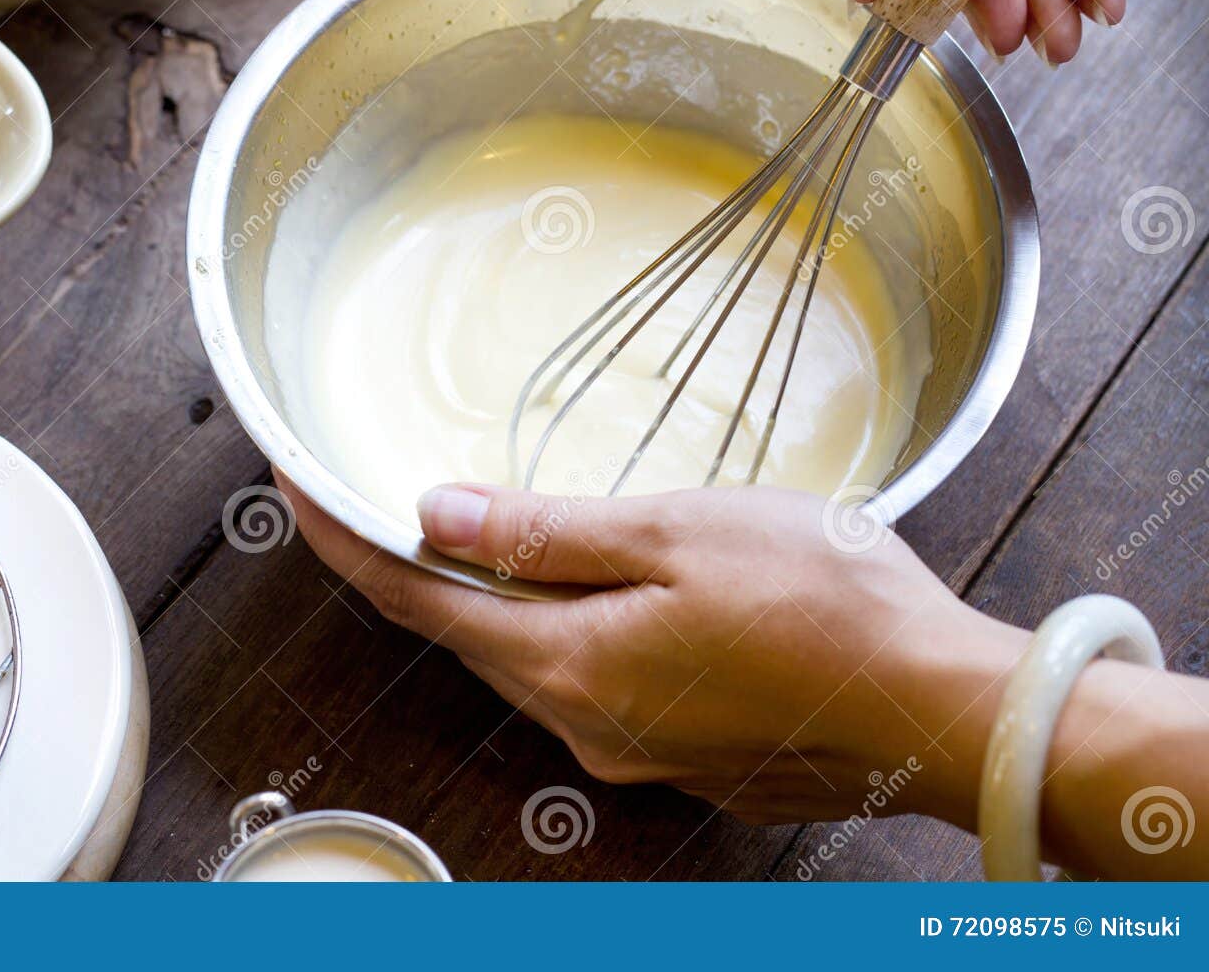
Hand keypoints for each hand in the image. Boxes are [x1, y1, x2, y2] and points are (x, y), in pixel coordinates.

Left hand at [277, 473, 1027, 825]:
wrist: (942, 705)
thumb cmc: (824, 603)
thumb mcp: (673, 534)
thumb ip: (545, 534)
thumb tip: (437, 517)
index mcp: (569, 664)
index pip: (417, 601)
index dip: (348, 545)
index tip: (298, 493)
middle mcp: (585, 721)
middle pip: (467, 634)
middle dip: (415, 567)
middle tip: (375, 497)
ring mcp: (634, 744)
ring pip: (531, 656)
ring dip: (496, 596)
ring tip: (479, 531)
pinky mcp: (680, 747)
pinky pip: (591, 677)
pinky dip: (565, 627)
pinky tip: (593, 588)